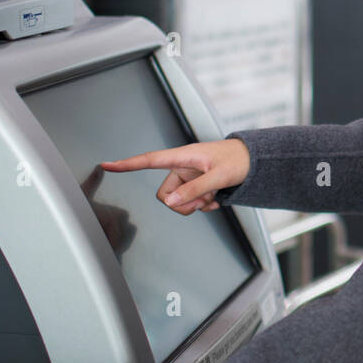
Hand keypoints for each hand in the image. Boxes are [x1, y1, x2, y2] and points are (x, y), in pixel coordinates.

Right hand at [101, 139, 250, 214]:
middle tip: (204, 200)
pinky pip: (190, 203)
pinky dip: (203, 205)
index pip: (150, 160)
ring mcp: (189, 178)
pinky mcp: (196, 186)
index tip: (107, 165)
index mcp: (184, 157)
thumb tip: (171, 202)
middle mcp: (182, 168)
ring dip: (195, 205)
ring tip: (214, 196)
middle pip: (165, 194)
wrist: (255, 161)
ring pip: (178, 202)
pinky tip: (217, 198)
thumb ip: (194, 189)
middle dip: (182, 204)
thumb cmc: (239, 160)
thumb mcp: (219, 176)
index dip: (128, 164)